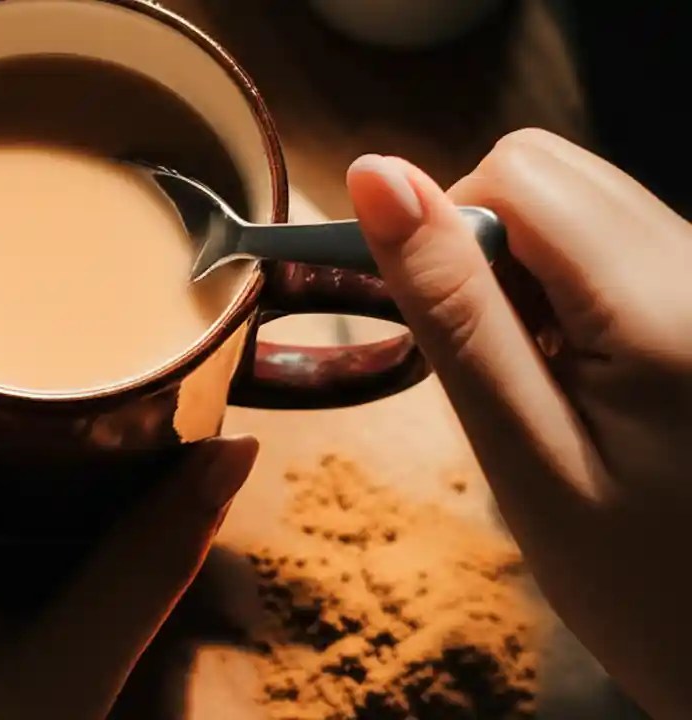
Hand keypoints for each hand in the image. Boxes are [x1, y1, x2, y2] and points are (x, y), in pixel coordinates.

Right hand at [347, 129, 691, 718]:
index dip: (446, 227)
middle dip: (485, 248)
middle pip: (553, 174)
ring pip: (581, 206)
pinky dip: (570, 296)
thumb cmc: (640, 583)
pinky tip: (582, 380)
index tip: (430, 322)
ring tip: (540, 382)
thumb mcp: (523, 454)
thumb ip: (451, 310)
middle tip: (492, 365)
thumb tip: (376, 177)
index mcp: (665, 304)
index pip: (520, 173)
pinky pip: (618, 248)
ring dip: (526, 276)